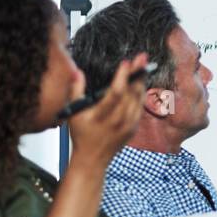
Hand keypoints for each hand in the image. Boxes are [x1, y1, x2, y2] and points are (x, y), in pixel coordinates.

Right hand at [68, 53, 147, 168]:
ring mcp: (128, 125)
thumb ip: (75, 91)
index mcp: (101, 117)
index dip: (122, 77)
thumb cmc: (81, 135)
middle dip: (137, 73)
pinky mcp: (134, 128)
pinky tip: (140, 82)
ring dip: (141, 81)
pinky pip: (140, 107)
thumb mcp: (73, 113)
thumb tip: (78, 72)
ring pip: (139, 99)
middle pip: (131, 93)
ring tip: (143, 66)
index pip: (115, 94)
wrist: (93, 159)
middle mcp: (118, 121)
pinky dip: (141, 93)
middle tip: (142, 57)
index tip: (125, 63)